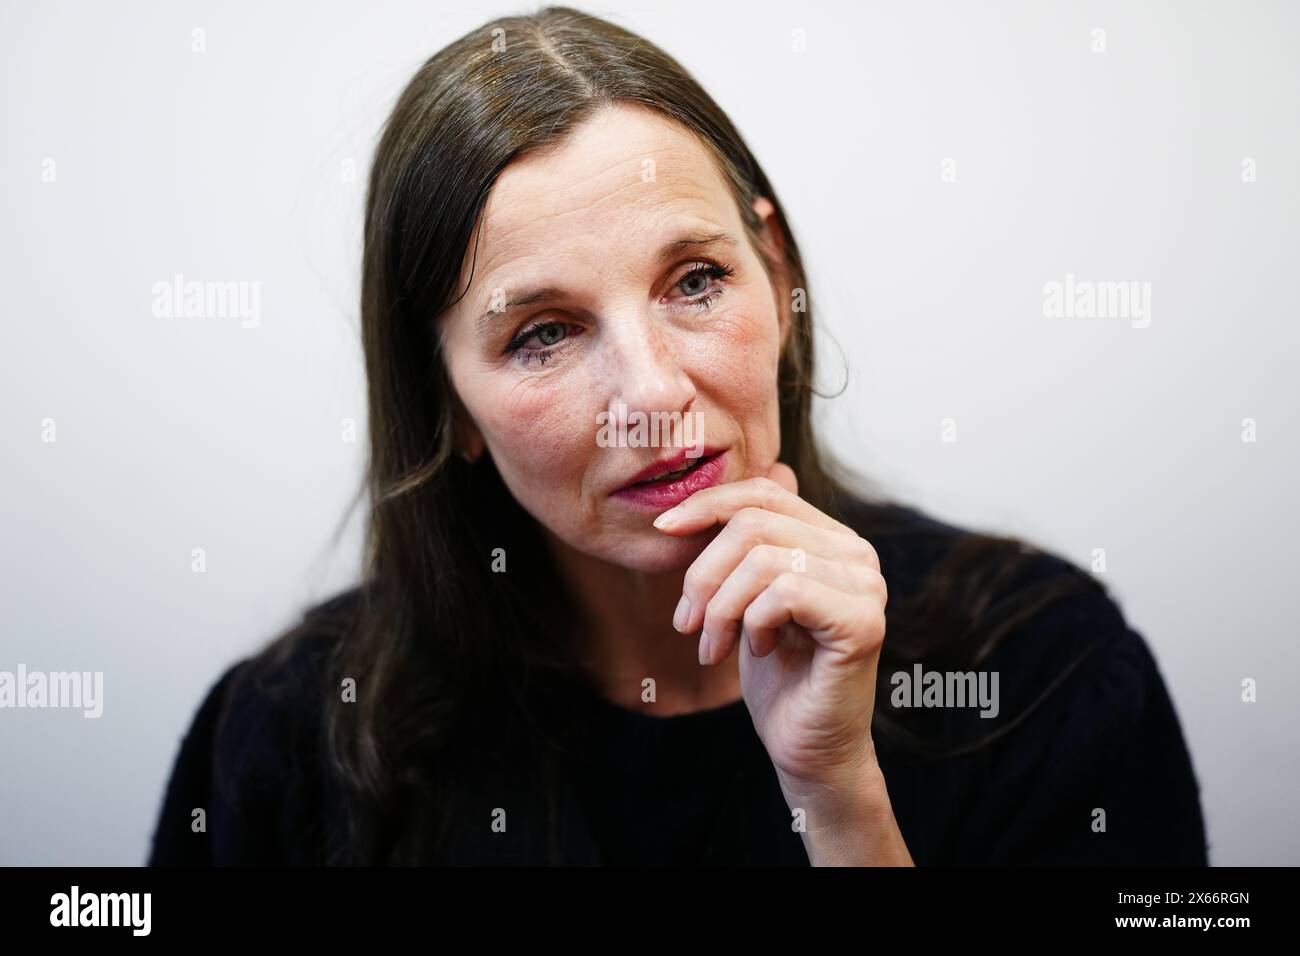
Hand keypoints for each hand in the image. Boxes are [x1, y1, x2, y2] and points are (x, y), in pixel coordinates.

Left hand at [654, 461, 909, 862]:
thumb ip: (753, 542)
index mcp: (833, 540)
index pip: (765, 493)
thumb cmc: (777, 675)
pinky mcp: (864, 621)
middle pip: (754, 524)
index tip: (663, 531)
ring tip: (712, 646)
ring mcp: (867, 586)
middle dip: (703, 573)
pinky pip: (784, 592)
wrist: (806, 747)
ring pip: (762, 559)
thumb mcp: (748, 597)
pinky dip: (752, 623)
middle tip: (687, 623)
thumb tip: (766, 468)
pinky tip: (757, 651)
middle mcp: (858, 554)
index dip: (708, 503)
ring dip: (720, 607)